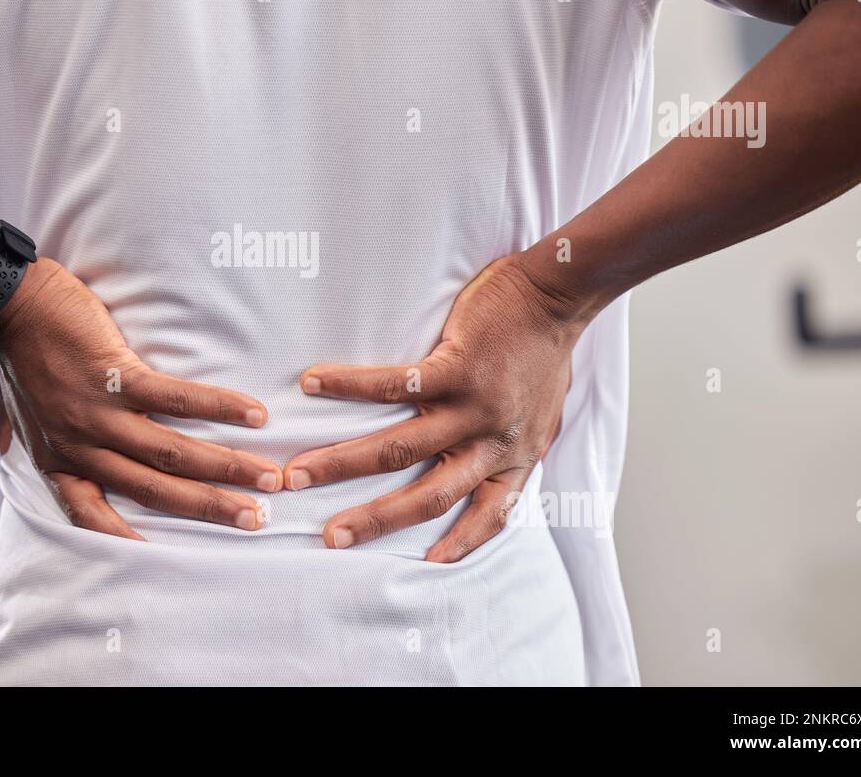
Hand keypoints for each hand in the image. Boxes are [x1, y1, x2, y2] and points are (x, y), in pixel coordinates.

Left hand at [0, 259, 279, 539]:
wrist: (7, 300)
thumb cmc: (15, 351)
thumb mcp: (10, 406)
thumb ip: (13, 430)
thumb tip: (3, 445)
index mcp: (57, 459)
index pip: (91, 515)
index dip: (126, 541)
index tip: (166, 559)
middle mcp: (80, 446)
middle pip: (153, 490)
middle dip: (209, 508)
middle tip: (255, 519)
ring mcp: (98, 414)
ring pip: (170, 453)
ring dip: (225, 467)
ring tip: (267, 476)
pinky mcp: (116, 376)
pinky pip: (175, 399)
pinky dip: (218, 407)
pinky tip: (252, 415)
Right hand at [283, 254, 584, 561]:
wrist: (561, 294)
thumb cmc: (547, 350)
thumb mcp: (544, 413)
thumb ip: (516, 442)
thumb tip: (491, 458)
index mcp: (517, 456)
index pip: (491, 515)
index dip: (461, 544)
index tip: (428, 564)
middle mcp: (494, 442)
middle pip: (428, 496)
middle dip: (374, 520)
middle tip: (329, 538)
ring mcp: (474, 407)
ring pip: (401, 448)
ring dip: (344, 462)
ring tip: (299, 472)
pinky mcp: (457, 367)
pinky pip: (396, 385)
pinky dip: (351, 385)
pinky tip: (314, 382)